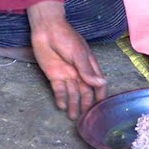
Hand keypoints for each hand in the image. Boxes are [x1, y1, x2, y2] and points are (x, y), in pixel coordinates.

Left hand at [27, 1, 105, 118]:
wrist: (46, 30)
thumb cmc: (66, 37)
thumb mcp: (78, 53)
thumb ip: (87, 70)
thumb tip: (102, 83)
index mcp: (89, 66)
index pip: (97, 84)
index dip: (100, 95)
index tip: (101, 108)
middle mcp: (79, 73)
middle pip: (84, 92)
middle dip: (86, 104)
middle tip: (86, 119)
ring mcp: (66, 75)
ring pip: (72, 93)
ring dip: (73, 104)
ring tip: (73, 117)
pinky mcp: (54, 76)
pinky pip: (59, 90)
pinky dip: (61, 98)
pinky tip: (61, 106)